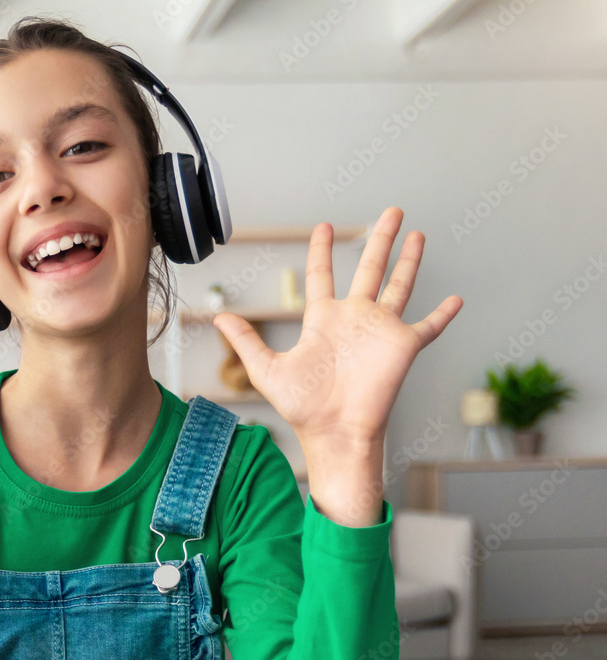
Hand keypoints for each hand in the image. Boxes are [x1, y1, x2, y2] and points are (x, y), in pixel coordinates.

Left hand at [213, 208, 462, 522]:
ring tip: (417, 234)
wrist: (335, 433)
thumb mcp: (266, 370)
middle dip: (380, 239)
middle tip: (391, 211)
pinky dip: (443, 314)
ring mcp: (380, 331)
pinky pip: (428, 326)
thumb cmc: (302, 408)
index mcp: (323, 320)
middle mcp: (354, 319)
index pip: (323, 275)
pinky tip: (457, 299)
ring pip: (400, 285)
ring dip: (410, 261)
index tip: (325, 227)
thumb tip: (218, 318)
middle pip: (370, 268)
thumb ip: (246, 341)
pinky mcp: (403, 347)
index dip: (322, 251)